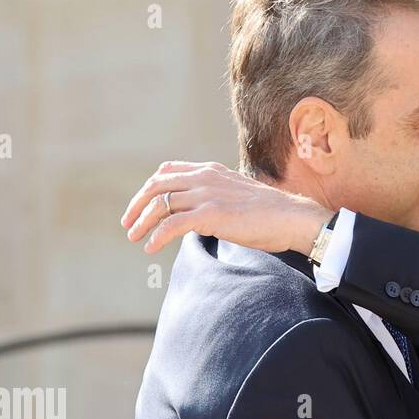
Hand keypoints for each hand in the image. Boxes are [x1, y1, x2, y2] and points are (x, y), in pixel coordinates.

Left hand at [120, 160, 331, 256]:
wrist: (291, 217)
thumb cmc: (270, 213)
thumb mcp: (238, 197)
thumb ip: (217, 198)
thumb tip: (204, 216)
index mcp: (210, 171)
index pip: (168, 171)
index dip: (150, 187)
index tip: (141, 205)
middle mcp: (204, 177)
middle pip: (157, 185)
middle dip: (138, 204)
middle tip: (127, 223)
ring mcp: (206, 194)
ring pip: (161, 204)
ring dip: (142, 222)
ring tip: (134, 237)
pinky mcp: (210, 214)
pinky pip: (173, 223)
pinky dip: (157, 236)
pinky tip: (150, 248)